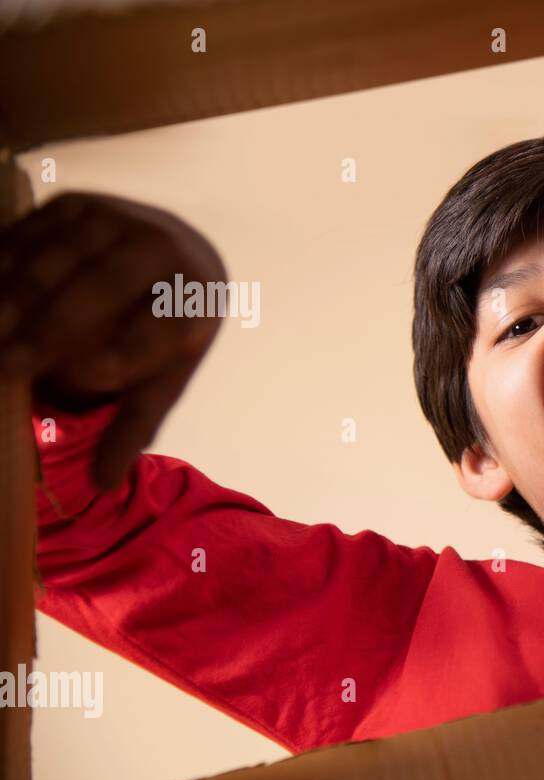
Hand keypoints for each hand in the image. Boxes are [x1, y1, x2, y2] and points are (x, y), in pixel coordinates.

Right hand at [0, 192, 224, 488]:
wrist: (178, 255)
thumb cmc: (168, 332)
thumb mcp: (164, 376)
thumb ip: (135, 424)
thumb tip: (104, 483)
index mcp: (196, 298)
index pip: (157, 328)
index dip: (118, 357)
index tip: (81, 383)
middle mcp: (163, 251)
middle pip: (101, 288)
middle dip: (48, 329)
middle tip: (7, 368)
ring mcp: (119, 219)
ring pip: (58, 259)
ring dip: (12, 298)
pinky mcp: (77, 204)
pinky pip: (31, 234)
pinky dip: (2, 266)